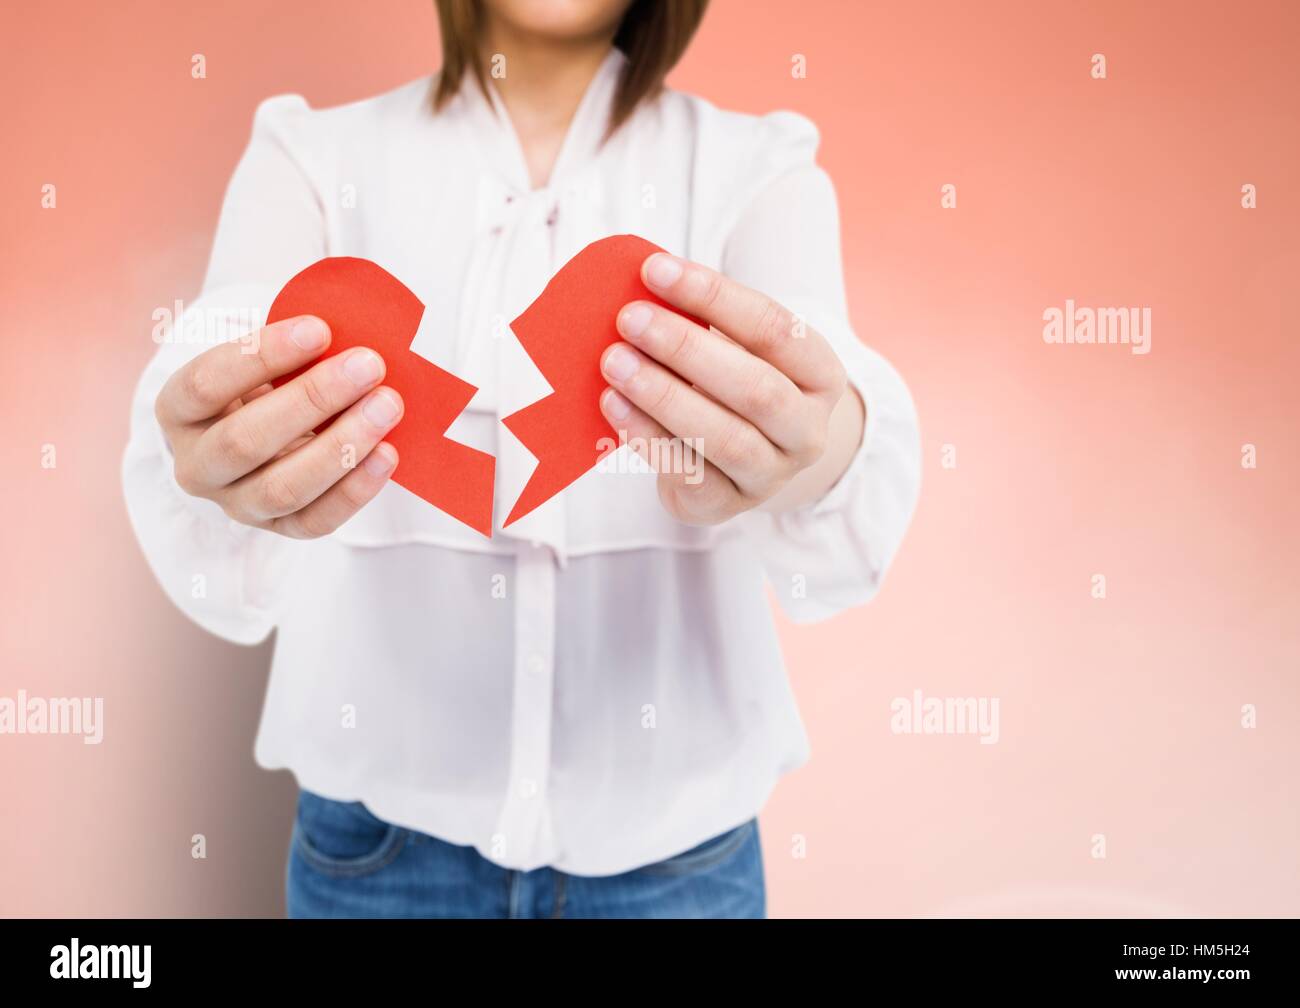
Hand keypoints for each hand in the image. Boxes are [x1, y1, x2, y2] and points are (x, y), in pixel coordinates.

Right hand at [155, 315, 402, 537]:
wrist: (263, 437)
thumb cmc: (264, 385)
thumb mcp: (262, 360)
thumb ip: (292, 348)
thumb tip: (350, 331)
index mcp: (178, 411)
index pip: (207, 383)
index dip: (261, 355)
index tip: (319, 329)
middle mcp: (196, 465)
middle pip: (245, 441)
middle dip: (313, 399)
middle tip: (368, 365)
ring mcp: (234, 504)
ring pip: (281, 488)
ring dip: (341, 446)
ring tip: (387, 406)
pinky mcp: (277, 530)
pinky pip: (315, 521)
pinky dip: (355, 489)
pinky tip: (387, 453)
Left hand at [599, 253, 861, 524]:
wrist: (735, 464)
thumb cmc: (729, 386)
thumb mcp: (734, 349)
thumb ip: (701, 321)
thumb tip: (644, 286)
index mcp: (821, 375)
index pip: (774, 328)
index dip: (714, 296)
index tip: (655, 270)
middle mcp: (807, 430)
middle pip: (755, 388)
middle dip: (686, 349)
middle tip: (629, 318)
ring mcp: (772, 475)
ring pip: (724, 437)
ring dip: (663, 395)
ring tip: (614, 362)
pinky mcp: (727, 505)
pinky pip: (688, 471)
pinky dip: (646, 435)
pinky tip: (613, 405)